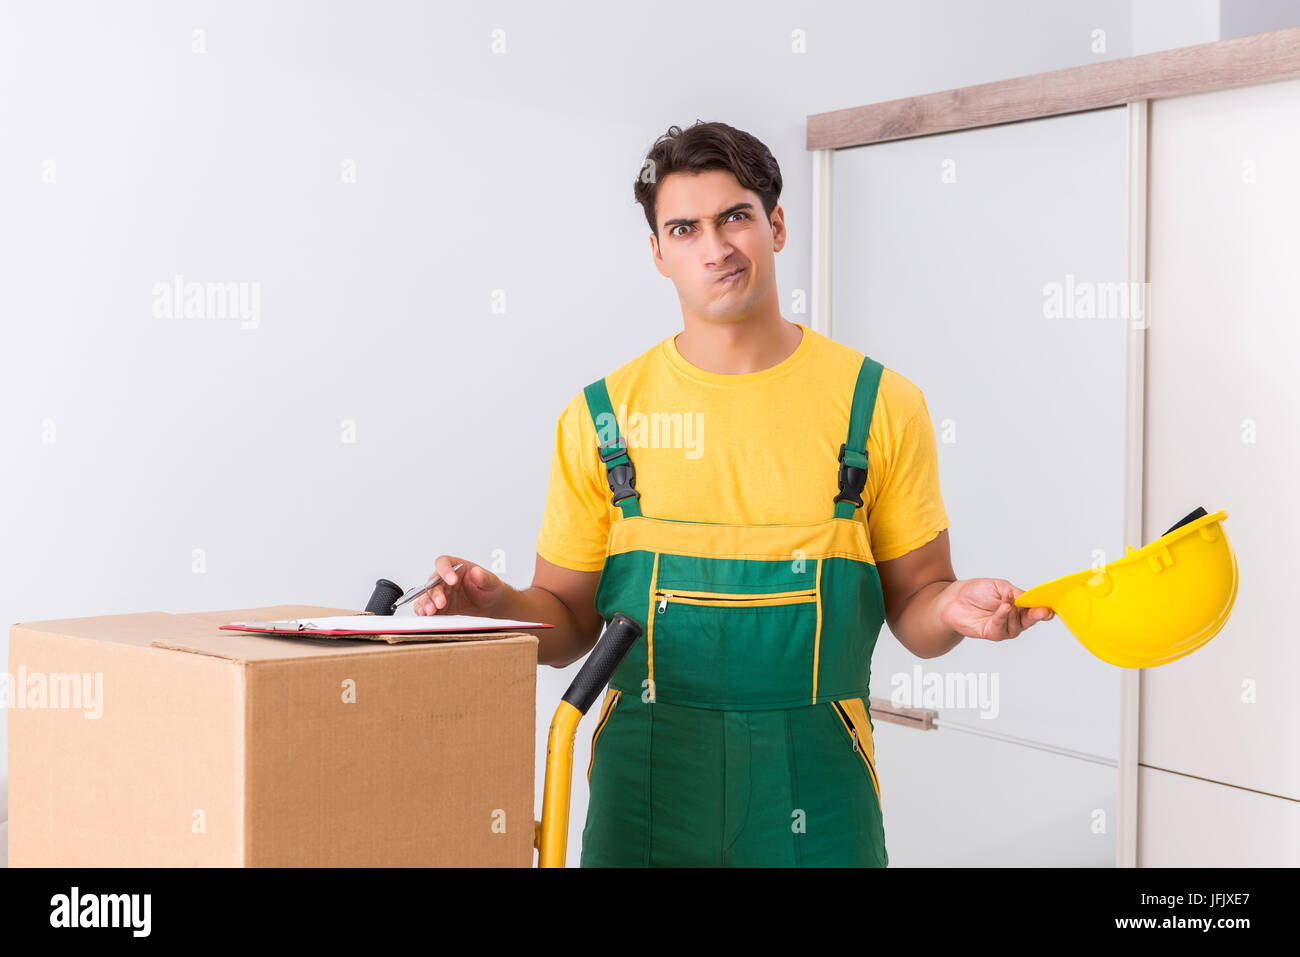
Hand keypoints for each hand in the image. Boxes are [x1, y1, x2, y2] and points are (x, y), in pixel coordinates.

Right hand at [411, 556, 505, 616]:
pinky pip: (428, 606)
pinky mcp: (440, 606)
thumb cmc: (488, 588)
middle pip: (433, 582)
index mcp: (456, 566)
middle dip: (435, 593)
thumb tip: (477, 571)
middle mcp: (445, 578)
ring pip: (428, 595)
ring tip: (430, 611)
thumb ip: (484, 577)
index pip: (444, 563)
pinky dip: (424, 610)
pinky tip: (425, 614)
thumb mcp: (491, 582)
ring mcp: (441, 592)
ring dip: (426, 602)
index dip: (445, 570)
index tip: (452, 580)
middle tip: (440, 603)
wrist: (489, 603)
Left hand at [937, 578, 1053, 640]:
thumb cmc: (977, 592)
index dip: (1045, 609)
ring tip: (1005, 600)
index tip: (1050, 606)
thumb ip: (1018, 595)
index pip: (1037, 610)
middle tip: (1041, 610)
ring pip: (1017, 624)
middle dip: (1037, 615)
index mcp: (1020, 607)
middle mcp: (1015, 620)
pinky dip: (1003, 616)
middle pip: (1031, 620)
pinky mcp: (992, 633)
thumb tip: (1033, 600)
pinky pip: (1002, 627)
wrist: (954, 598)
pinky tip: (1003, 607)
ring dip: (1013, 611)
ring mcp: (1004, 628)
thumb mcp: (1002, 587)